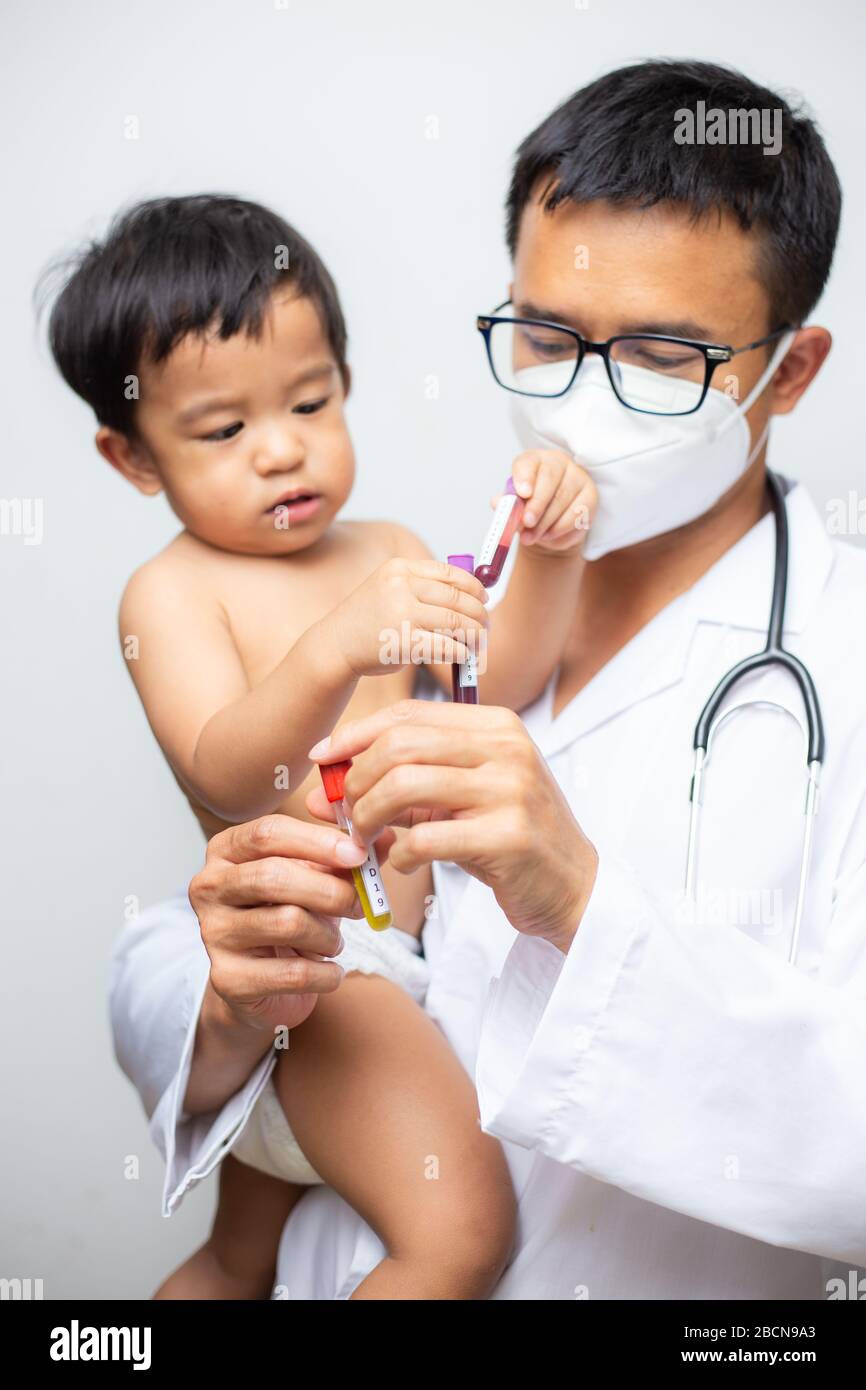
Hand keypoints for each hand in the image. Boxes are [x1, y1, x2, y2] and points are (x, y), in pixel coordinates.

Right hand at [189, 814, 374, 1035]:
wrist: (263, 985)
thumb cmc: (289, 916)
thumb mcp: (317, 878)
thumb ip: (347, 857)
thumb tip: (386, 837)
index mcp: (226, 850)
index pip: (268, 833)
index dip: (318, 841)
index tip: (358, 854)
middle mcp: (209, 887)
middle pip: (273, 876)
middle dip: (330, 890)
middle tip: (360, 904)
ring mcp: (213, 934)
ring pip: (287, 922)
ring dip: (328, 936)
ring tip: (333, 942)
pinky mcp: (228, 979)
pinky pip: (293, 972)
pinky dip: (326, 973)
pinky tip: (329, 972)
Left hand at [307, 700, 598, 953]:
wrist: (574, 889)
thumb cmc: (507, 839)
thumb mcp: (461, 799)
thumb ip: (402, 786)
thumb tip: (325, 791)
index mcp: (496, 725)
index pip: (409, 713)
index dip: (355, 734)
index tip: (323, 759)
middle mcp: (507, 747)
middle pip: (400, 744)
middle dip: (357, 780)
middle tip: (343, 813)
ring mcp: (511, 790)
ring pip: (405, 785)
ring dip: (368, 817)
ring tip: (365, 841)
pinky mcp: (509, 837)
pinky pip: (427, 838)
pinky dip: (400, 854)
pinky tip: (401, 865)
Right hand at [321, 557, 489, 679]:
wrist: (335, 645)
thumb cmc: (368, 621)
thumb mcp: (388, 588)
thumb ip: (421, 587)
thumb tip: (469, 595)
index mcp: (400, 569)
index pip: (449, 573)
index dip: (473, 587)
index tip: (484, 598)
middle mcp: (401, 586)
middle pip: (457, 598)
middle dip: (479, 614)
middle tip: (485, 626)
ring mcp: (402, 613)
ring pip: (456, 622)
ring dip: (474, 634)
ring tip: (478, 642)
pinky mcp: (404, 641)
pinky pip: (446, 646)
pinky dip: (460, 651)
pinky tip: (463, 655)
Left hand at [506, 449, 597, 554]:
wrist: (550, 528)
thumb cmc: (530, 510)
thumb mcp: (514, 507)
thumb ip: (506, 504)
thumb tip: (498, 503)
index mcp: (535, 460)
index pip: (529, 462)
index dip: (524, 476)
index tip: (522, 493)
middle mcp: (558, 462)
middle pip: (549, 478)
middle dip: (536, 504)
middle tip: (526, 522)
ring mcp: (578, 477)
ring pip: (562, 498)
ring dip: (544, 522)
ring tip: (530, 537)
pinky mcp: (591, 495)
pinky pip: (577, 513)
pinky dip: (560, 528)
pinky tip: (548, 535)